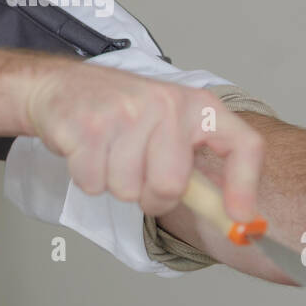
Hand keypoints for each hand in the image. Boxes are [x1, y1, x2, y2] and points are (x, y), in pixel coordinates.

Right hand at [23, 62, 263, 220]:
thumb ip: (196, 167)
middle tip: (139, 174)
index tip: (240, 219)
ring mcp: (126, 113)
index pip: (243, 144)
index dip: (245, 187)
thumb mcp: (168, 127)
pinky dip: (88, 177)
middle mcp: (167, 104)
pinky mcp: (88, 126)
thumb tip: (237, 220)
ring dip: (114, 184)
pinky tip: (88, 149)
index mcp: (197, 105)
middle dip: (151, 196)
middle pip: (170, 186)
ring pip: (127, 191)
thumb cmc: (120, 112)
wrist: (61, 85)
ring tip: (109, 152)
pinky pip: (94, 184)